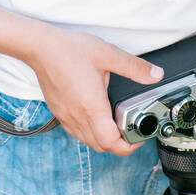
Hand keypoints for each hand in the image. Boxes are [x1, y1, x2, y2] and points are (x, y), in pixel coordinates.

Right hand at [26, 27, 164, 154]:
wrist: (40, 48)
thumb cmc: (69, 50)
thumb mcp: (108, 54)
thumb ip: (134, 67)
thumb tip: (155, 75)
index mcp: (92, 107)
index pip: (112, 143)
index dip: (129, 146)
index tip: (138, 136)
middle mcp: (78, 117)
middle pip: (102, 147)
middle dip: (119, 144)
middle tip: (131, 129)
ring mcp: (66, 117)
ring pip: (88, 141)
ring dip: (104, 139)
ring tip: (115, 122)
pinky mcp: (59, 113)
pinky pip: (76, 132)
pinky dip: (90, 131)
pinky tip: (95, 115)